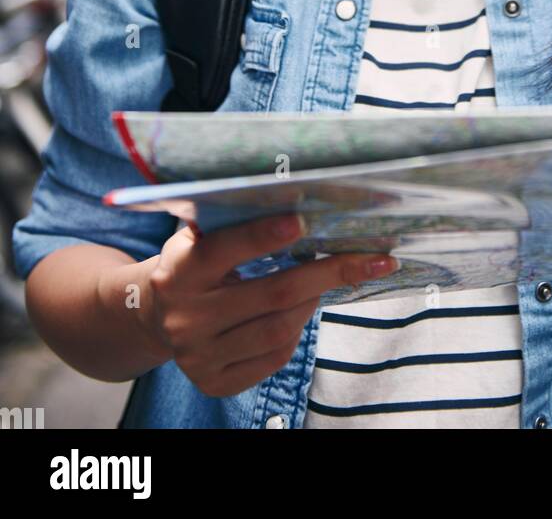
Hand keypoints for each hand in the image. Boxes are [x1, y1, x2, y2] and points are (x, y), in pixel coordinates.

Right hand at [140, 213, 398, 397]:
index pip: (225, 249)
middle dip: (327, 272)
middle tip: (371, 259)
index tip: (303, 220)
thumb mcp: (196, 236)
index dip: (264, 235)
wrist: (155, 316)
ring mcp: (199, 355)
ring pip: (280, 328)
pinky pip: (273, 357)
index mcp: (180, 270)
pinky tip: (302, 309)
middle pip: (273, 293)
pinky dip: (297, 330)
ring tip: (328, 279)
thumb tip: (290, 193)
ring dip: (314, 301)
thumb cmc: (192, 263)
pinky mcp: (213, 382)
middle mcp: (187, 316)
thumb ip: (228, 221)